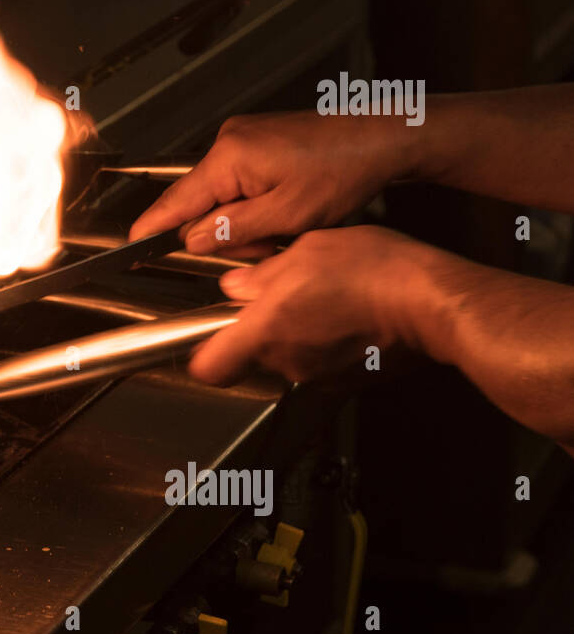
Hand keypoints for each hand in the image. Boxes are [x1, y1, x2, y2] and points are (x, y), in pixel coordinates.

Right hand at [128, 112, 415, 252]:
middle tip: (267, 243)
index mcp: (230, 158)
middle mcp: (229, 141)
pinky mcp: (257, 140)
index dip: (152, 227)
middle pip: (201, 202)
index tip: (131, 246)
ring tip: (286, 224)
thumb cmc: (343, 170)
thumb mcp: (286, 216)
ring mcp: (243, 137)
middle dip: (225, 232)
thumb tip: (192, 239)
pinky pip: (239, 181)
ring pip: (223, 196)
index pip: (176, 201)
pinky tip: (285, 207)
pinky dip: (255, 203)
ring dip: (245, 219)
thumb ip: (232, 230)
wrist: (381, 137)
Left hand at [191, 225, 432, 384]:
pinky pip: (319, 362)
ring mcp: (319, 376)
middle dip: (258, 327)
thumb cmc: (376, 273)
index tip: (201, 337)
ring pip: (286, 356)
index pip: (208, 367)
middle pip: (250, 355)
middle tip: (280, 293)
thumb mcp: (305, 251)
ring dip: (293, 331)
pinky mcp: (347, 381)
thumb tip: (239, 284)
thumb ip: (261, 274)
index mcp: (266, 331)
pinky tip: (342, 313)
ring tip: (320, 298)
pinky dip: (323, 342)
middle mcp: (288, 361)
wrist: (433, 302)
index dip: (199, 354)